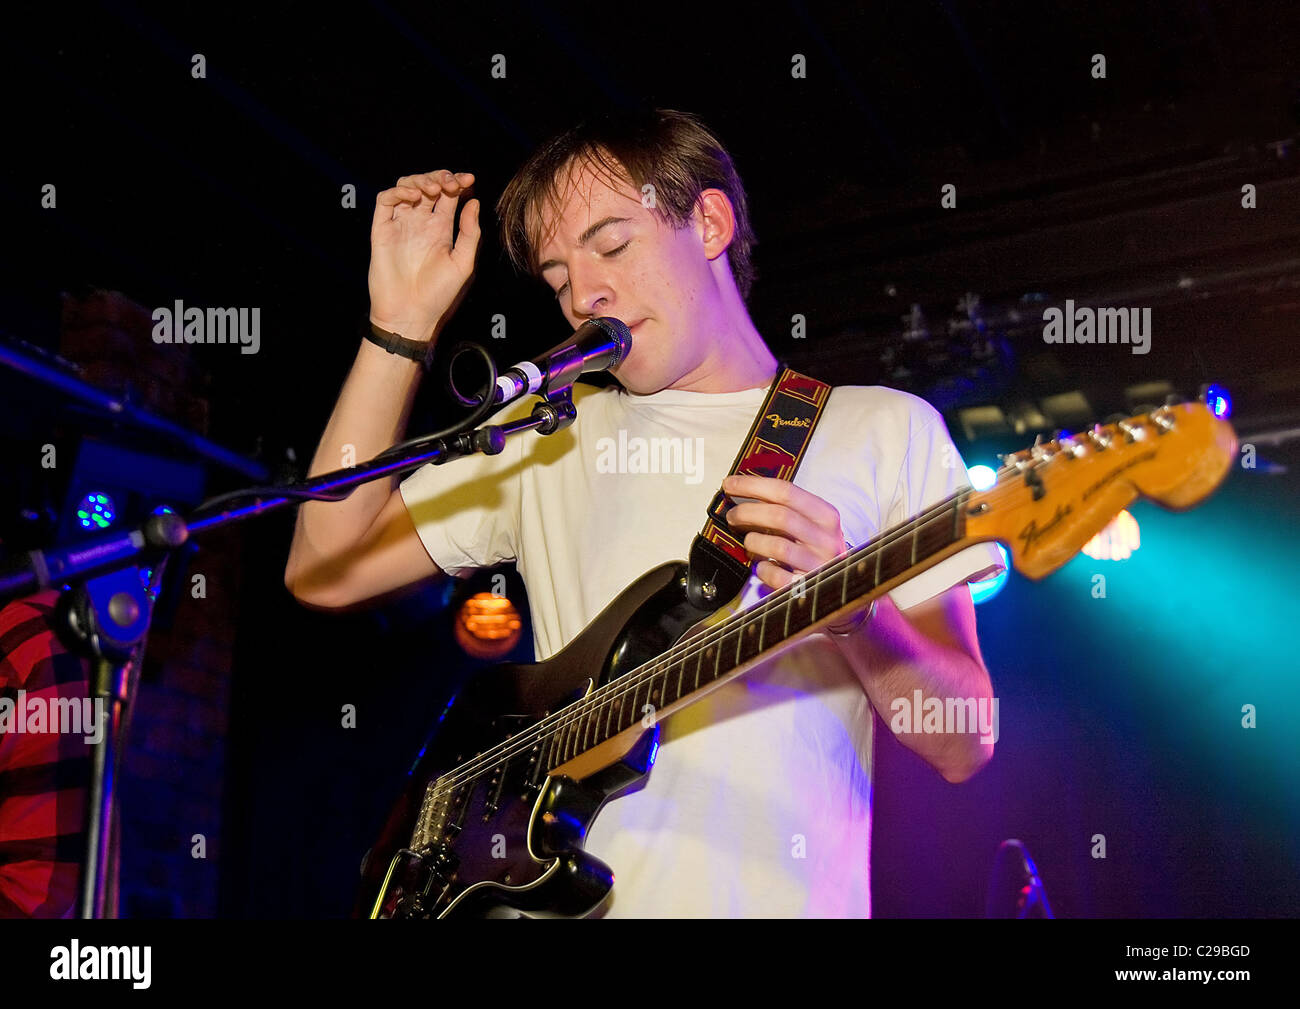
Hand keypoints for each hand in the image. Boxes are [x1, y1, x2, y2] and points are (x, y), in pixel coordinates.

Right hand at [368, 169, 480, 339]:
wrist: (410, 314)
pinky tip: (413, 197)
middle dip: (440, 177)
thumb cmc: (438, 294)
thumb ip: (469, 233)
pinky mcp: (382, 229)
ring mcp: (400, 224)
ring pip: (406, 187)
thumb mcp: (462, 263)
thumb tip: (473, 202)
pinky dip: (398, 191)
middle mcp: (420, 223)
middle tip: (450, 183)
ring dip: (420, 180)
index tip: (468, 179)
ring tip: (433, 190)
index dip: (457, 182)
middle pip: (428, 186)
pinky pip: (386, 201)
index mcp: (441, 229)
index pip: (449, 196)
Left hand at [722, 473, 866, 632]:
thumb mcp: (810, 526)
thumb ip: (784, 509)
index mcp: (826, 516)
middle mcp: (827, 539)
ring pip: (777, 546)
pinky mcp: (807, 588)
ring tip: (748, 543)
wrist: (840, 589)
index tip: (730, 484)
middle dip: (747, 513)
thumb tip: (745, 494)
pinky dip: (762, 569)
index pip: (786, 491)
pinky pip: (776, 575)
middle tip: (732, 516)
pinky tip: (762, 566)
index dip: (753, 485)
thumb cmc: (816, 552)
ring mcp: (819, 564)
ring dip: (754, 542)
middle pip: (780, 516)